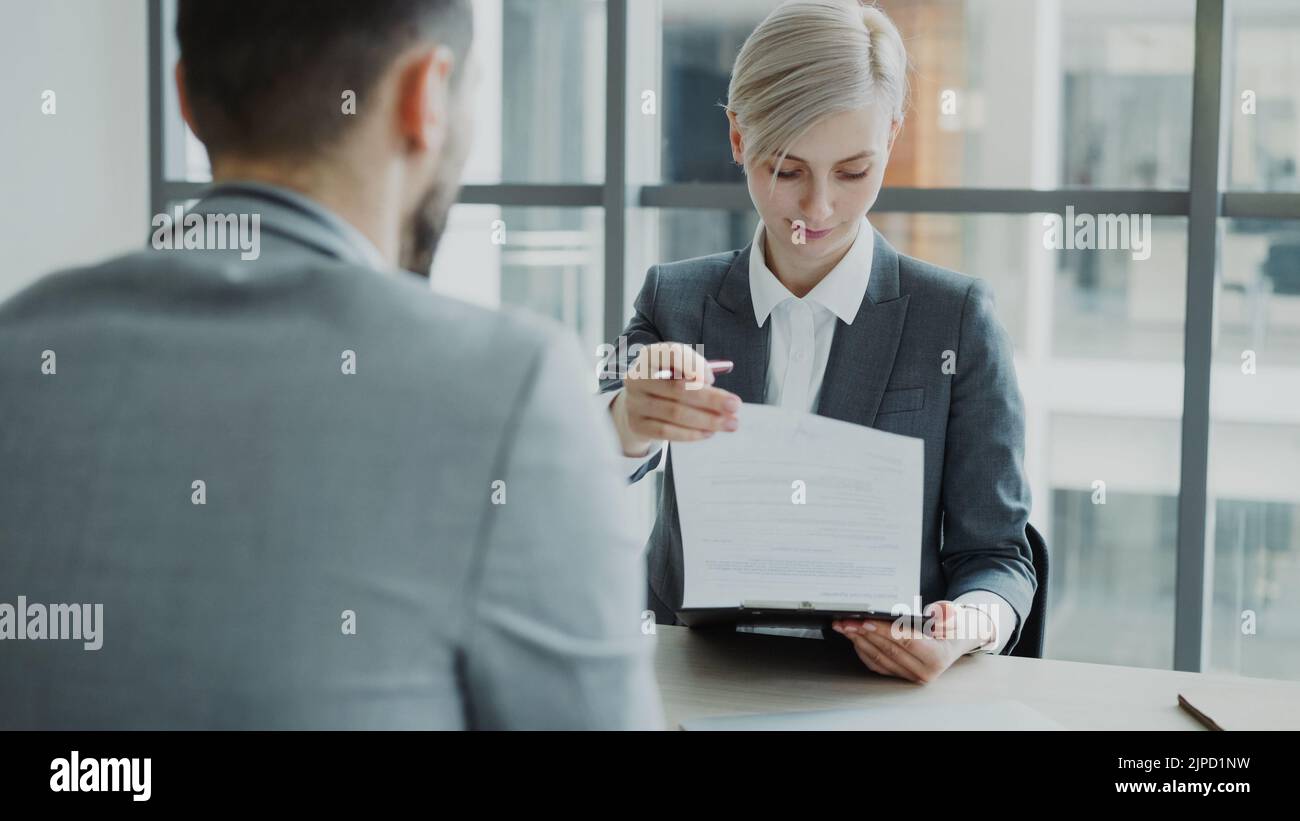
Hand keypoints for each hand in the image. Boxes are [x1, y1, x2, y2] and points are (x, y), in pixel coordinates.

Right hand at [610, 342, 740, 455]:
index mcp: (650, 356)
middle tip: (735, 406)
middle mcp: (637, 377)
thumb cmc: (668, 382)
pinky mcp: (637, 425)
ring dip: (707, 420)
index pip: (672, 354)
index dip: (695, 366)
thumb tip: (722, 397)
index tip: (712, 379)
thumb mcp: (680, 370)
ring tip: (730, 423)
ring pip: (674, 413)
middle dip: (711, 398)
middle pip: (677, 387)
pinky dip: (691, 433)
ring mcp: (634, 402)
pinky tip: (709, 432)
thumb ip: (698, 375)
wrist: (640, 404)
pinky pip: (666, 431)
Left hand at [831, 601, 984, 683]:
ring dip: (859, 641)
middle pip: (888, 650)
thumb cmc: (952, 626)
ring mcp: (910, 676)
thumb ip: (946, 613)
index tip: (865, 620)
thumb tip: (942, 611)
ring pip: (878, 658)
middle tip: (846, 621)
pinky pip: (876, 664)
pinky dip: (862, 649)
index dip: (884, 631)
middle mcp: (923, 672)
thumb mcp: (954, 616)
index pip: (906, 642)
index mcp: (937, 658)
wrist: (955, 640)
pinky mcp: (900, 675)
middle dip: (864, 633)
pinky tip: (853, 637)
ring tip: (844, 626)